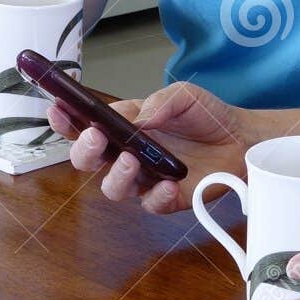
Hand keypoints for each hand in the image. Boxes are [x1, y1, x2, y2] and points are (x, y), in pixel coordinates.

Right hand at [47, 81, 256, 214]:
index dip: (66, 119)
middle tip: (96, 137)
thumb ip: (159, 101)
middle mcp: (126, 154)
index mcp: (123, 126)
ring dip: (115, 175)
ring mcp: (144, 178)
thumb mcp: (184, 94)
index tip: (57, 108)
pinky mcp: (166, 199)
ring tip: (131, 160)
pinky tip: (169, 184)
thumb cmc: (207, 115)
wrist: (241, 138)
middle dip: (84, 150)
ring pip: (112, 188)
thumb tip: (138, 118)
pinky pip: (150, 204)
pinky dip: (156, 195)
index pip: (84, 125)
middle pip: (87, 160)